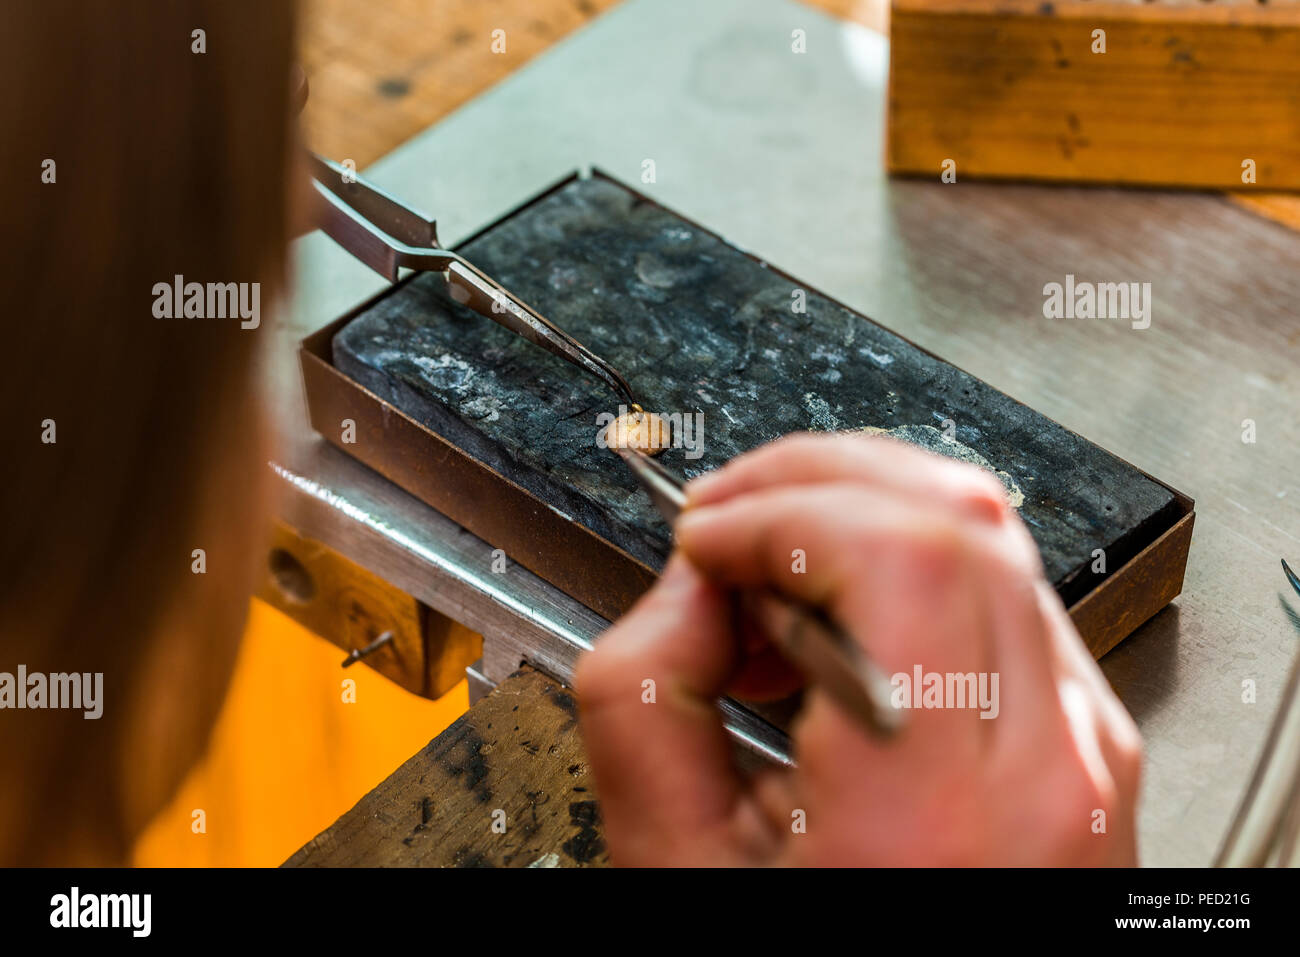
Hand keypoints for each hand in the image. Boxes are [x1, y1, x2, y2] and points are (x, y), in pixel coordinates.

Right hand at [574, 433, 1141, 865]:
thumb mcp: (679, 868)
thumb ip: (642, 699)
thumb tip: (681, 591)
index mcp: (942, 803)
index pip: (899, 552)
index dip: (784, 506)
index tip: (707, 536)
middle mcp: (1050, 763)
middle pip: (958, 515)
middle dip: (815, 483)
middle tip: (730, 526)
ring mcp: (1083, 746)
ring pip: (987, 538)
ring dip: (856, 523)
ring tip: (768, 591)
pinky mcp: (1080, 739)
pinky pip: (998, 598)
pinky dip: (901, 577)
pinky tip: (830, 633)